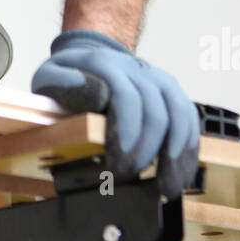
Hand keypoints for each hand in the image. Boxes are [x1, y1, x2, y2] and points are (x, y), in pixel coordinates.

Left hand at [31, 28, 199, 198]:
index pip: (125, 97)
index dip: (126, 134)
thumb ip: (64, 86)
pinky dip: (188, 148)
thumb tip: (97, 98)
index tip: (117, 166)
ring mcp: (156, 76)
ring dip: (174, 154)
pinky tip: (180, 173)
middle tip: (131, 178)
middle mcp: (135, 68)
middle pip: (154, 110)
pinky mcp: (170, 89)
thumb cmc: (67, 76)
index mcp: (104, 64)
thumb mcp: (50, 77)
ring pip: (178, 114)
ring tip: (165, 185)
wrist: (88, 55)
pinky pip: (188, 117)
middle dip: (145, 150)